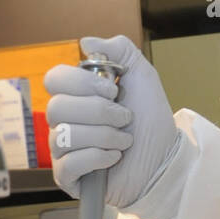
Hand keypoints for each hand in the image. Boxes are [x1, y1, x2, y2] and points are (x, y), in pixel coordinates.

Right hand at [44, 34, 179, 208]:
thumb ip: (119, 50)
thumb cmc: (151, 120)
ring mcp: (64, 149)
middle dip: (99, 112)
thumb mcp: (142, 76)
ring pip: (64, 136)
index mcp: (76, 95)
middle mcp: (64, 121)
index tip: (112, 90)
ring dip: (104, 136)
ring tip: (125, 140)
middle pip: (57, 108)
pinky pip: (68, 164)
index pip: (54, 79)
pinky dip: (97, 158)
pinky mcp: (69, 176)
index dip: (81, 83)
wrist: (165, 158)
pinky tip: (114, 158)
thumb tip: (86, 42)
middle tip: (125, 118)